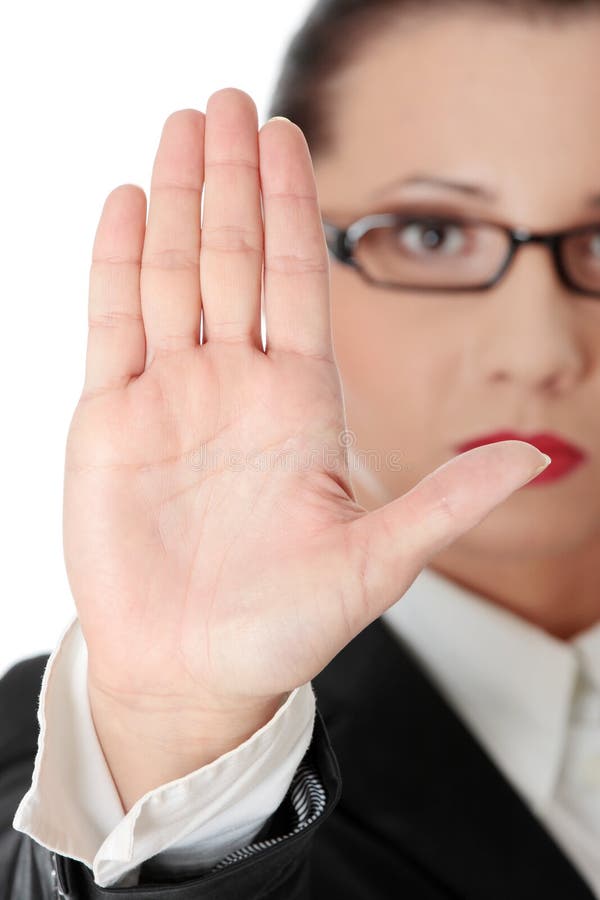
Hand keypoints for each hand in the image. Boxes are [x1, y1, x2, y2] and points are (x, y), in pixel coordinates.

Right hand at [63, 88, 547, 801]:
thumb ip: (447, 501)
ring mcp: (172, 395)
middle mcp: (237, 384)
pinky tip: (128, 204)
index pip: (299, 280)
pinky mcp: (111, 419)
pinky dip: (117, 263)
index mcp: (300, 403)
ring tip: (180, 127)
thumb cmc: (282, 625)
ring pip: (174, 274)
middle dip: (232, 179)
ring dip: (178, 200)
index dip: (294, 205)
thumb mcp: (377, 562)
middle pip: (235, 257)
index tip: (287, 136)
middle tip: (226, 100)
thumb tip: (538, 456)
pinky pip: (113, 323)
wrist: (195, 671)